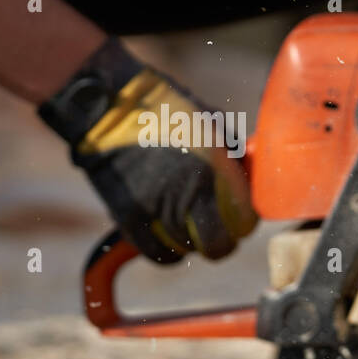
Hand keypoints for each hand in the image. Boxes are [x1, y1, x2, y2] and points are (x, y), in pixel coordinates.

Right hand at [39, 39, 256, 262]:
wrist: (110, 106)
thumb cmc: (166, 108)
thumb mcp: (210, 123)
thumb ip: (231, 152)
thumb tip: (246, 173)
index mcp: (210, 174)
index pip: (240, 222)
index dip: (244, 227)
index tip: (242, 224)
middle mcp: (186, 196)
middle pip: (216, 244)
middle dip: (222, 244)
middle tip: (221, 237)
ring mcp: (156, 209)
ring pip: (187, 249)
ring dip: (193, 244)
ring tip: (192, 232)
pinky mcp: (128, 216)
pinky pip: (155, 252)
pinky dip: (167, 253)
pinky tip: (170, 243)